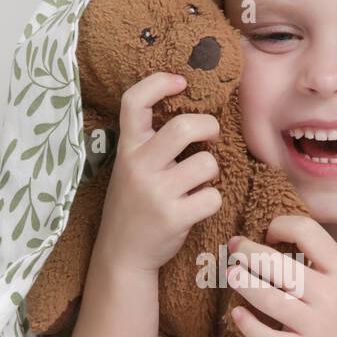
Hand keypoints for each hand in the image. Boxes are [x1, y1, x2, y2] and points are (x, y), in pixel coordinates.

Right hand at [94, 72, 222, 275]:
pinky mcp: (174, 217)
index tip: (181, 82)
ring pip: (207, 164)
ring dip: (211, 172)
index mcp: (127, 148)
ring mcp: (156, 192)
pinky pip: (213, 197)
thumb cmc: (134, 203)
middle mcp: (139, 166)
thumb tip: (192, 112)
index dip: (159, 82)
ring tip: (198, 182)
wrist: (123, 253)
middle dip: (209, 127)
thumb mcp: (130, 166)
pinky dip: (212, 201)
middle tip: (210, 137)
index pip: (134, 101)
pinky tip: (196, 206)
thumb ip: (150, 142)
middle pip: (184, 127)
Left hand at [225, 215, 336, 336]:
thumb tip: (281, 237)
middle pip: (280, 266)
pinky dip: (250, 326)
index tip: (269, 234)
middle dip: (249, 252)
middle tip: (234, 247)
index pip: (307, 232)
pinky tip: (236, 313)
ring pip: (270, 300)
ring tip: (231, 273)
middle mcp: (329, 296)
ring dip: (244, 283)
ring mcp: (316, 326)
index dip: (280, 225)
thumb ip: (322, 260)